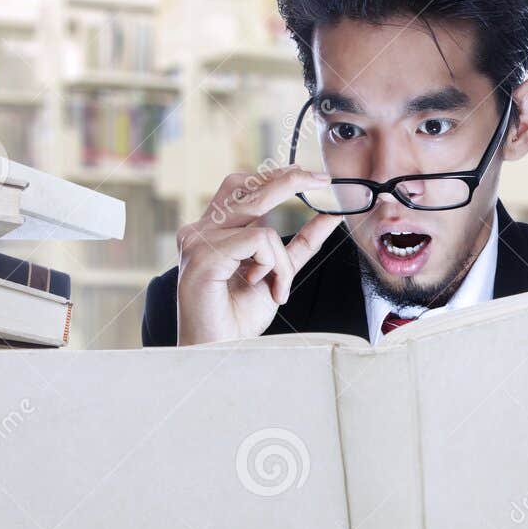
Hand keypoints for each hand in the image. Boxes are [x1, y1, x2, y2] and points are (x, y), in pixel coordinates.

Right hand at [176, 167, 343, 345]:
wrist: (219, 351)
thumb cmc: (238, 317)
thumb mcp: (278, 271)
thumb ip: (300, 242)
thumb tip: (329, 213)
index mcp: (212, 230)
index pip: (242, 187)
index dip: (276, 177)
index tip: (312, 177)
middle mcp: (200, 230)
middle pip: (247, 186)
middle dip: (290, 180)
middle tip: (321, 180)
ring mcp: (198, 240)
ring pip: (264, 225)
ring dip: (281, 260)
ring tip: (275, 287)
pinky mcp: (205, 255)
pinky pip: (260, 242)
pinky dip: (273, 267)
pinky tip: (263, 288)